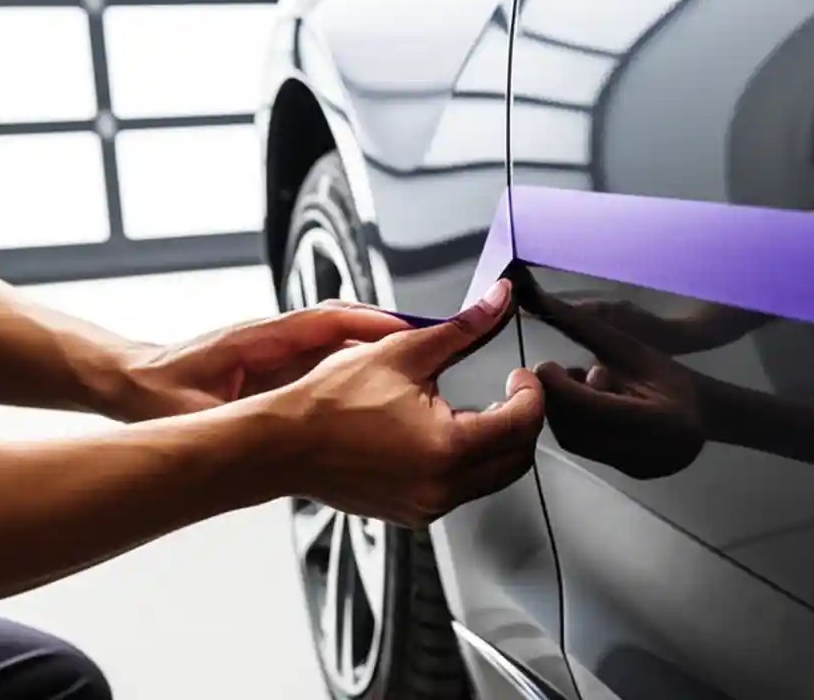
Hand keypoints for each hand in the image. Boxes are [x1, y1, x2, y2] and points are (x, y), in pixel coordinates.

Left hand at [114, 299, 412, 420]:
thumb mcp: (194, 412)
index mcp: (259, 341)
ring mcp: (284, 349)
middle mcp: (278, 338)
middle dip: (393, 331)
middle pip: (349, 324)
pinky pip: (335, 356)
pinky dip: (366, 362)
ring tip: (424, 360)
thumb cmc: (158, 395)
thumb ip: (231, 417)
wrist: (134, 385)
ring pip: (346, 338)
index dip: (372, 325)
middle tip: (436, 341)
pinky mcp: (284, 364)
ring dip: (384, 345)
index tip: (408, 332)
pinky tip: (389, 384)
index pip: (327, 321)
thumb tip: (267, 425)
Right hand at [263, 280, 545, 526]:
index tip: (520, 374)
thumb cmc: (331, 401)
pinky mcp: (412, 513)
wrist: (282, 444)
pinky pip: (460, 490)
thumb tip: (498, 301)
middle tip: (509, 390)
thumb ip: (462, 329)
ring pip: (492, 477)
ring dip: (496, 443)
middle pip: (517, 457)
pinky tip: (445, 433)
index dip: (531, 393)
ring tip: (476, 408)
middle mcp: (443, 488)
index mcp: (449, 448)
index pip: (523, 422)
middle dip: (521, 421)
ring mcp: (427, 506)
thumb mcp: (403, 352)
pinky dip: (467, 462)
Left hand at [525, 288, 705, 478]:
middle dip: (556, 397)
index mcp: (656, 419)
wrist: (703, 410)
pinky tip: (588, 404)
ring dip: (562, 409)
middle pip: (575, 428)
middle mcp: (648, 451)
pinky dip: (574, 422)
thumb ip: (581, 327)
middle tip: (558, 372)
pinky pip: (584, 448)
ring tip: (580, 385)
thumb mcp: (627, 346)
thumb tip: (536, 298)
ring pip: (575, 441)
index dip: (556, 386)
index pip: (587, 407)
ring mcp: (638, 467)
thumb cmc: (668, 371)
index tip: (546, 364)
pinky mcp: (629, 473)